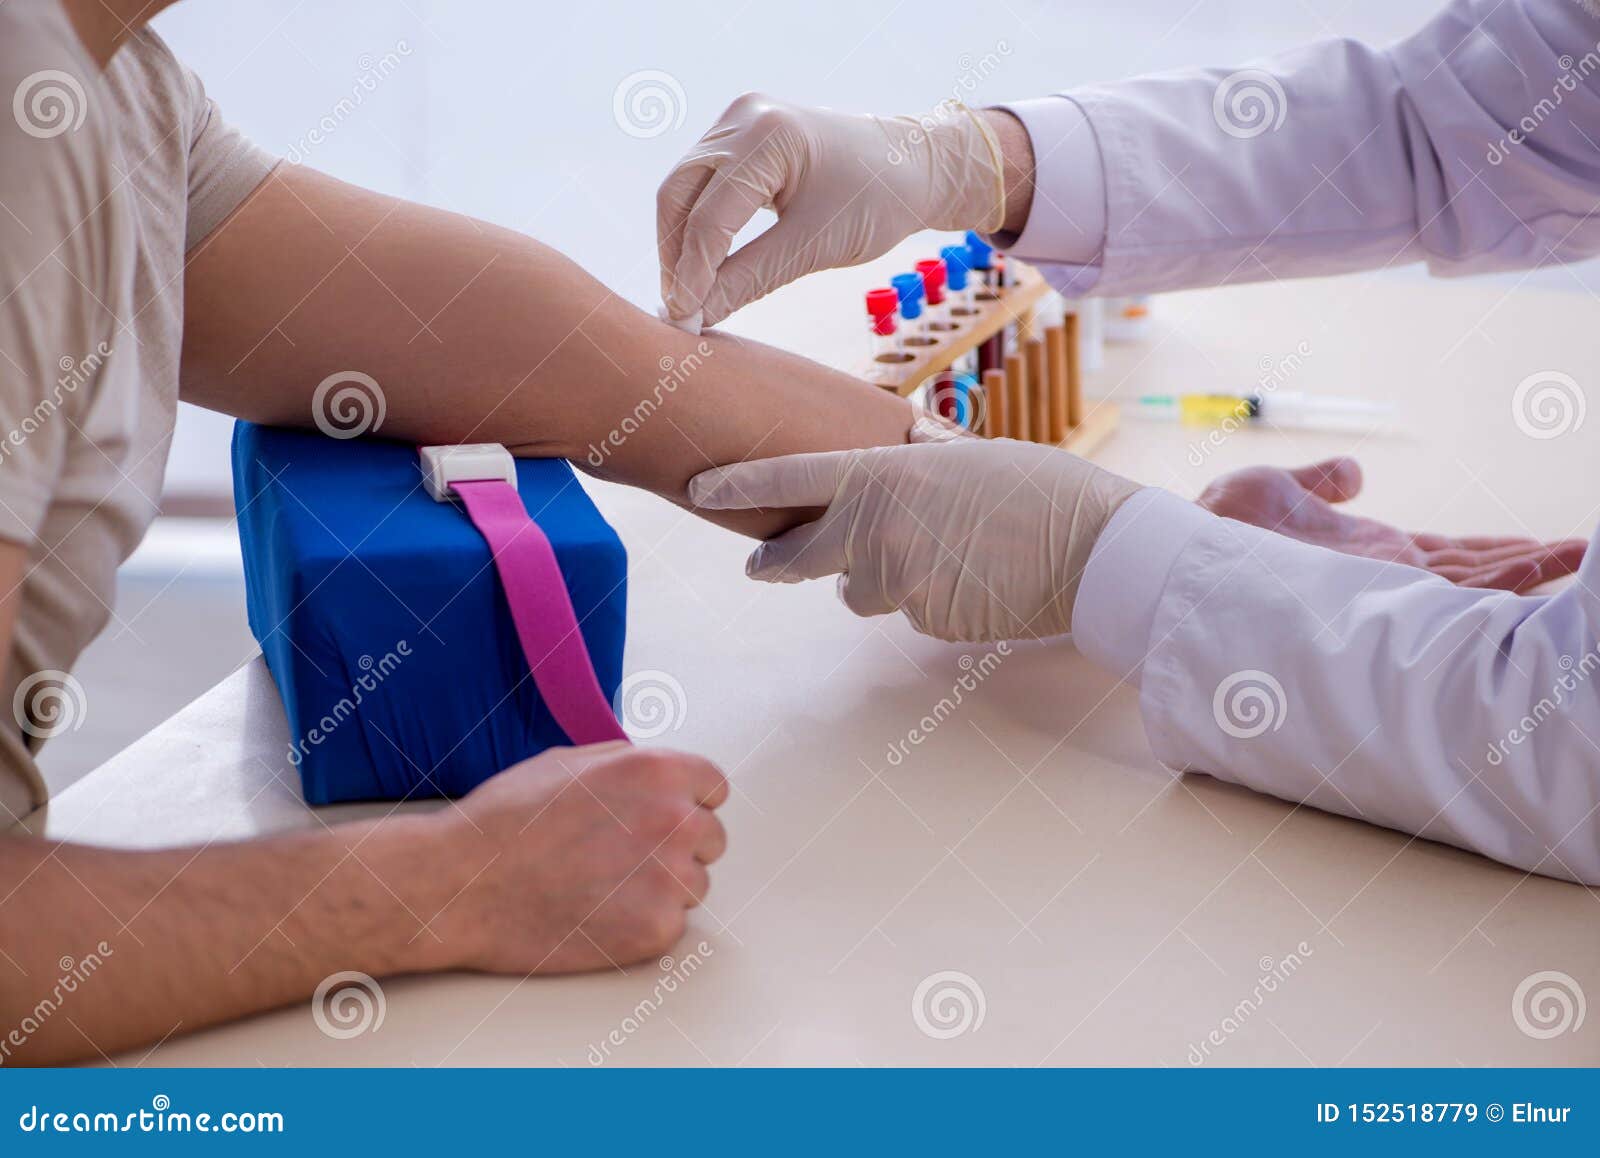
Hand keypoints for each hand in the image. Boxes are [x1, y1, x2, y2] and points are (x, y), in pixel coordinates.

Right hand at [434, 742, 728, 973]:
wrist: (463, 884)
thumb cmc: (507, 820)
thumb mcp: (570, 762)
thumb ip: (630, 764)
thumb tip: (661, 776)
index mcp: (659, 772)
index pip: (715, 788)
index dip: (688, 802)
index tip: (663, 818)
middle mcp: (675, 821)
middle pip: (711, 839)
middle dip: (678, 847)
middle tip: (624, 858)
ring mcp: (669, 879)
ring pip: (694, 885)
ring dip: (662, 888)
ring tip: (602, 887)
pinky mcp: (656, 931)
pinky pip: (672, 926)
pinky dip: (643, 926)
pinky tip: (598, 915)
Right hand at [657, 93, 1004, 328]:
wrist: (914, 166)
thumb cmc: (877, 200)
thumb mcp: (815, 246)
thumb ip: (750, 279)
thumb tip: (695, 316)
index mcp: (768, 135)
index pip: (709, 215)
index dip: (692, 273)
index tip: (684, 321)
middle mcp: (744, 117)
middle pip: (679, 193)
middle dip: (675, 256)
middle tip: (678, 310)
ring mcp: (740, 121)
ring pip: (684, 188)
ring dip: (681, 243)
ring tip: (687, 294)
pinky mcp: (743, 136)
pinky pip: (704, 184)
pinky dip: (698, 225)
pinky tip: (702, 265)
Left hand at [689, 437, 1140, 641]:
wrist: (1092, 550)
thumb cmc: (1040, 490)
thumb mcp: (970, 454)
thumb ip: (919, 457)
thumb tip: (904, 442)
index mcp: (883, 475)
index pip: (789, 480)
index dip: (739, 485)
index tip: (699, 489)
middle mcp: (877, 530)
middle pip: (803, 559)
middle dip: (780, 563)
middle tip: (762, 566)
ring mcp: (898, 583)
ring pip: (862, 590)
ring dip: (883, 579)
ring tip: (946, 555)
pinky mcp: (925, 622)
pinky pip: (911, 614)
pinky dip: (932, 601)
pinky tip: (976, 581)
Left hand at [1198, 457, 1586, 591]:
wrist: (1185, 544)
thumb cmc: (1216, 524)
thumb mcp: (1276, 489)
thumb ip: (1321, 482)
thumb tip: (1356, 474)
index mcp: (1370, 551)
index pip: (1449, 554)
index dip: (1497, 551)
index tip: (1545, 547)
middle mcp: (1381, 576)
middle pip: (1474, 572)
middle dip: (1530, 565)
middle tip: (1585, 555)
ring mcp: (1377, 586)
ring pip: (1470, 585)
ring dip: (1526, 572)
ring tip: (1580, 557)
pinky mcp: (1370, 591)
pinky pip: (1441, 593)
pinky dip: (1491, 586)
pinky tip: (1532, 575)